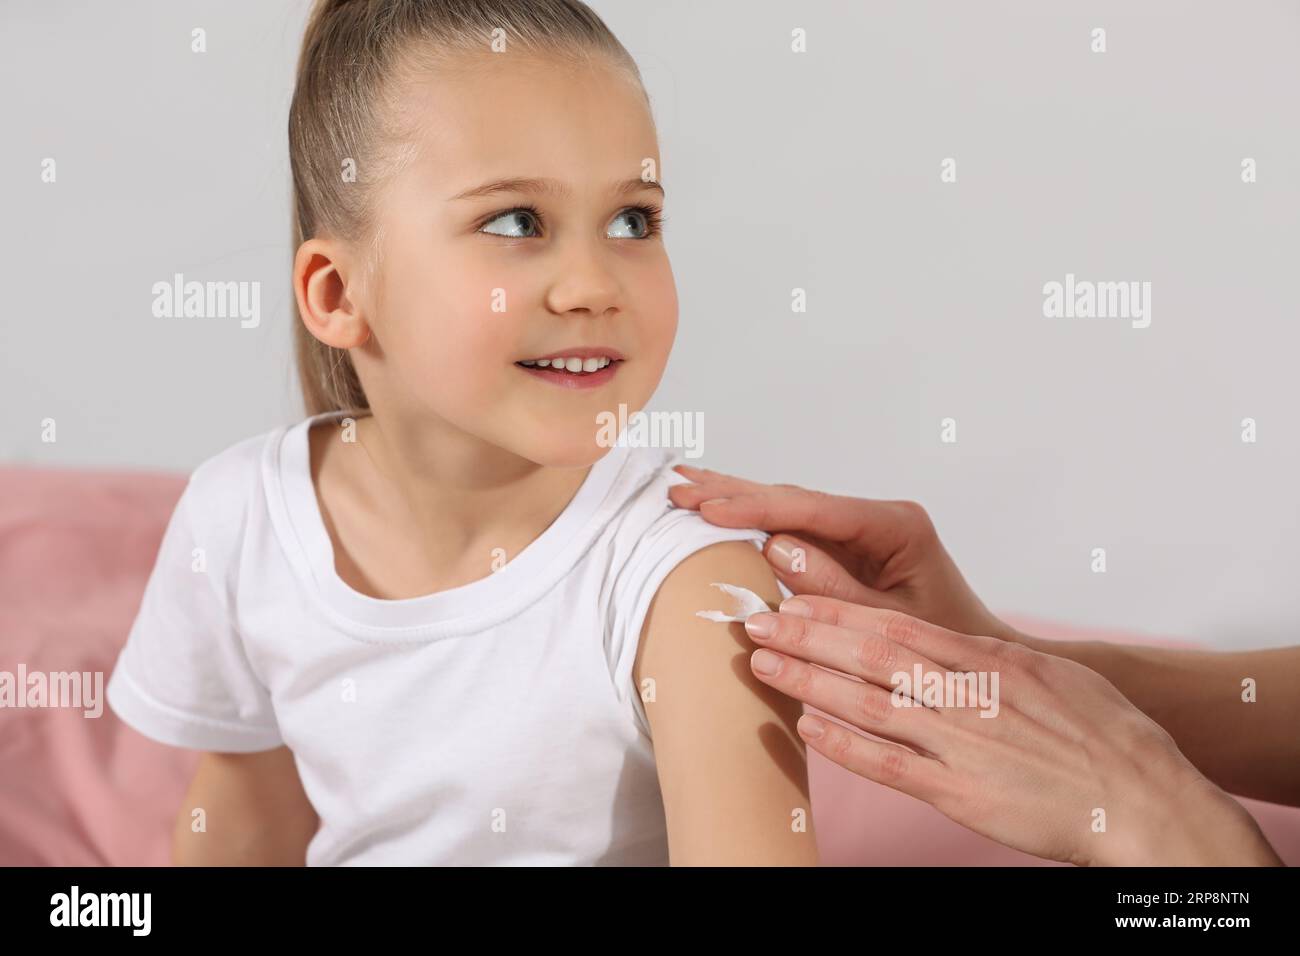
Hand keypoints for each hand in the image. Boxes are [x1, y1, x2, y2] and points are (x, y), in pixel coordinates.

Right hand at [670, 466, 1019, 642]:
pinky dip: (750, 517)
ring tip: (682, 487)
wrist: (976, 667)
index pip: (812, 508)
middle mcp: (876, 517)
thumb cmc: (946, 650)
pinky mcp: (845, 546)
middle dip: (733, 494)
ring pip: (786, 506)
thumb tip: (774, 547)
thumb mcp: (891, 626)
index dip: (756, 507)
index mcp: (896, 525)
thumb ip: (834, 589)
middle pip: (793, 498)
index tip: (707, 509)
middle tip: (677, 490)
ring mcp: (859, 529)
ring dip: (733, 498)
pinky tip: (716, 506)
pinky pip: (790, 526)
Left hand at [741, 595, 1281, 865]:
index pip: (898, 625)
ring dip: (810, 681)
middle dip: (808, 634)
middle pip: (871, 655)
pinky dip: (844, 745)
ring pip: (868, 703)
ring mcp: (962, 743)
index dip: (839, 609)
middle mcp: (969, 694)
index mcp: (991, 660)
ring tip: (763, 663)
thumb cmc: (1106, 738)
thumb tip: (952, 647)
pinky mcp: (960, 792)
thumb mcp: (1053, 677)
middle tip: (758, 620)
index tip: (798, 597)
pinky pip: (889, 764)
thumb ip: (995, 660)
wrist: (1144, 801)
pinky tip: (808, 726)